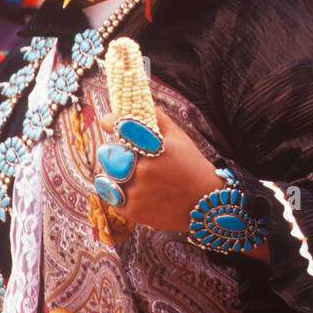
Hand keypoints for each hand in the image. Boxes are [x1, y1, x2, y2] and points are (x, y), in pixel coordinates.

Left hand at [97, 107, 220, 233]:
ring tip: (130, 174)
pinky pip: (111, 197)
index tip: (107, 121)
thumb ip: (156, 118)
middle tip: (123, 155)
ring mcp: (137, 192)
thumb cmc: (191, 165)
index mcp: (155, 148)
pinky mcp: (133, 211)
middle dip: (113, 152)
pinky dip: (118, 192)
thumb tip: (135, 101)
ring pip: (106, 177)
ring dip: (114, 174)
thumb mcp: (179, 137)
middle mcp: (144, 170)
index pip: (123, 127)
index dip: (112, 121)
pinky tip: (134, 189)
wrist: (206, 203)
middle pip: (108, 154)